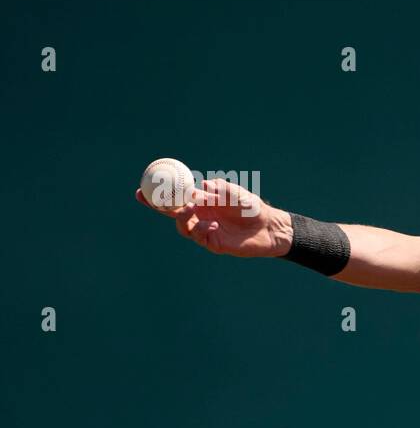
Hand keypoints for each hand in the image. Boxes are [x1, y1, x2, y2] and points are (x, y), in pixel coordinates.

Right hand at [136, 177, 291, 257]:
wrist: (268, 226)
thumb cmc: (252, 207)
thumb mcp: (236, 193)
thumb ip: (220, 189)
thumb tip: (204, 185)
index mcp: (201, 202)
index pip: (175, 196)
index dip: (159, 192)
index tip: (143, 185)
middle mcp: (198, 216)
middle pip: (171, 212)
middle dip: (156, 206)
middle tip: (149, 198)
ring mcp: (204, 230)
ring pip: (182, 226)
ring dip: (183, 217)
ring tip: (192, 208)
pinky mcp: (213, 243)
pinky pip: (199, 237)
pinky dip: (202, 229)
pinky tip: (213, 224)